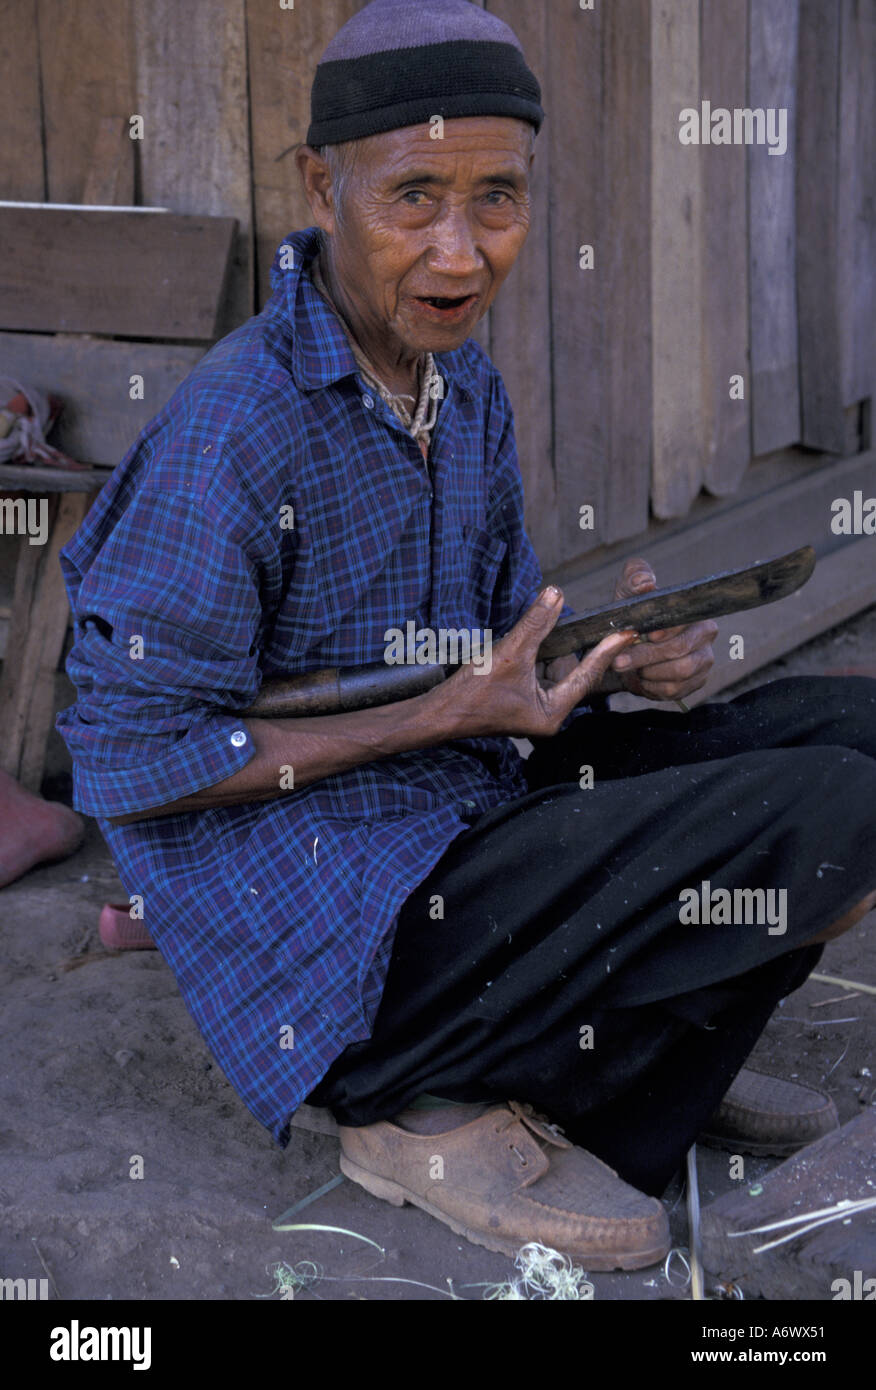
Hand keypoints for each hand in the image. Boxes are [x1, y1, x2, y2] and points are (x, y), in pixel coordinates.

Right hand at [433, 587, 637, 738]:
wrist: (438, 712)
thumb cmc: (472, 691)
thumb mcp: (510, 652)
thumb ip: (537, 623)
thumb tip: (556, 594)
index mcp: (552, 714)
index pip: (587, 675)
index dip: (607, 650)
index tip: (626, 632)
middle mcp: (548, 715)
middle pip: (571, 673)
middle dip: (570, 647)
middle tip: (582, 623)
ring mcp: (534, 710)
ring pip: (553, 671)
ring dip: (548, 650)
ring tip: (542, 634)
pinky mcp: (520, 702)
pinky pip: (537, 673)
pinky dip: (535, 656)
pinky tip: (526, 643)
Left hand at [606, 559, 716, 702]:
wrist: (624, 645)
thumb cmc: (632, 612)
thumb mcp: (628, 592)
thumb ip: (635, 577)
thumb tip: (645, 582)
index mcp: (695, 611)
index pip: (685, 623)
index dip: (665, 631)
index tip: (645, 635)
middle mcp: (705, 636)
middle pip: (681, 651)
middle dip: (646, 656)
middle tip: (619, 661)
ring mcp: (703, 661)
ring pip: (679, 673)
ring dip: (648, 672)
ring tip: (630, 667)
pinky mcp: (694, 683)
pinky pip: (674, 690)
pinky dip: (652, 687)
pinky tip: (641, 678)